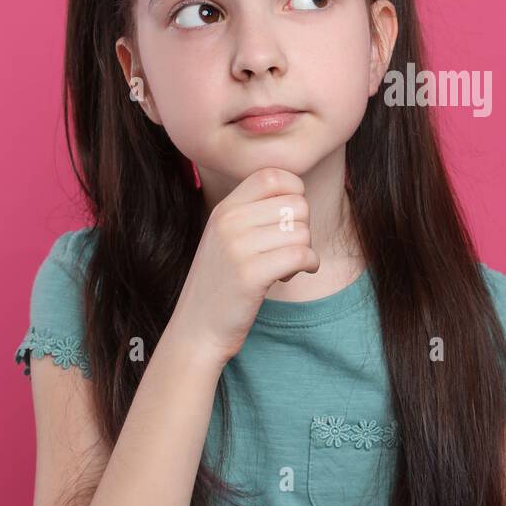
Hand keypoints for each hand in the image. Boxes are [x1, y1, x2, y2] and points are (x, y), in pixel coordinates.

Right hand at [171, 167, 319, 366]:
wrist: (196, 330)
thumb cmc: (222, 284)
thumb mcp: (227, 237)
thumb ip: (252, 212)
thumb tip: (297, 193)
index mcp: (224, 208)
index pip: (273, 175)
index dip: (294, 192)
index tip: (290, 219)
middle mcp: (229, 222)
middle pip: (297, 204)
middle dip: (302, 228)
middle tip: (286, 250)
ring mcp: (237, 247)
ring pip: (303, 231)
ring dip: (304, 251)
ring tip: (283, 266)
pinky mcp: (250, 275)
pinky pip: (302, 254)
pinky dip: (309, 265)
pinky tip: (291, 275)